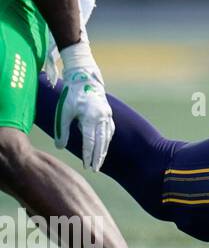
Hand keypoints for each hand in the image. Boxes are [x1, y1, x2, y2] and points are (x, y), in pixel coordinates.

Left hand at [54, 41, 114, 170]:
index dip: (89, 155)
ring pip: (107, 137)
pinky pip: (109, 130)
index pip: (90, 142)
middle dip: (98, 157)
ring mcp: (107, 115)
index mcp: (91, 118)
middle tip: (95, 169)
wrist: (84, 78)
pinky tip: (104, 146)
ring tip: (100, 161)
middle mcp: (102, 117)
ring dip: (104, 150)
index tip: (87, 166)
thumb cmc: (71, 95)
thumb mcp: (63, 112)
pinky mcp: (108, 112)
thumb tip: (60, 147)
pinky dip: (107, 139)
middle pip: (101, 142)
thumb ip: (62, 130)